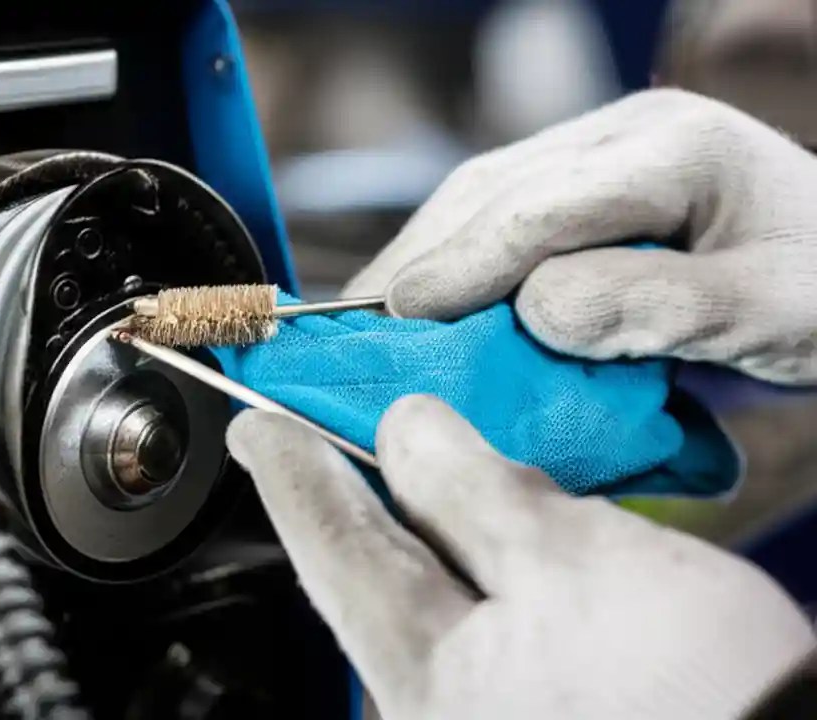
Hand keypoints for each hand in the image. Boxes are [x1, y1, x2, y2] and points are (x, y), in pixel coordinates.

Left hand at [226, 396, 814, 719]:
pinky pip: (475, 614)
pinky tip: (492, 520)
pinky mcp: (527, 704)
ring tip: (412, 450)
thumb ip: (474, 494)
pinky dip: (475, 556)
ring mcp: (479, 706)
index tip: (258, 422)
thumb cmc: (691, 691)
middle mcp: (431, 700)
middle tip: (324, 419)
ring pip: (424, 588)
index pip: (331, 546)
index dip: (292, 470)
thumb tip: (405, 433)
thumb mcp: (576, 564)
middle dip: (353, 486)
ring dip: (420, 516)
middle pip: (370, 567)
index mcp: (422, 670)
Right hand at [344, 88, 816, 384]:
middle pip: (493, 189)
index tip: (401, 318)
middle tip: (356, 328)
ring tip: (372, 320)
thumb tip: (537, 311)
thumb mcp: (771, 314)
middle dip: (422, 259)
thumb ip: (661, 309)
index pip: (545, 205)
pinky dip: (453, 256)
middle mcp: (628, 133)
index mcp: (679, 151)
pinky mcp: (587, 178)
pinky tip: (424, 299)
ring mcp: (603, 149)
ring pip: (482, 194)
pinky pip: (499, 210)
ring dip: (425, 257)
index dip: (465, 264)